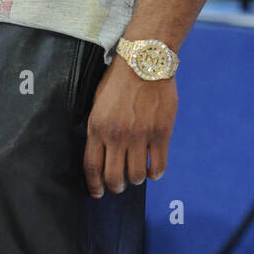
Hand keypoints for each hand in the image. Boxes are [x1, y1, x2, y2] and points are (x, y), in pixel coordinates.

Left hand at [83, 57, 178, 197]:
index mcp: (97, 127)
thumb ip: (98, 128)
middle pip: (113, 177)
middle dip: (115, 186)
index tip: (97, 193)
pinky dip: (155, 173)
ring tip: (137, 173)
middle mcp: (117, 135)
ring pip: (136, 175)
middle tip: (119, 185)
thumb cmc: (119, 80)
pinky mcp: (161, 134)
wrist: (145, 61)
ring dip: (136, 179)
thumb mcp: (98, 102)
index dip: (94, 185)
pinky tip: (152, 169)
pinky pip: (158, 166)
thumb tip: (101, 153)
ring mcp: (140, 136)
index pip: (92, 167)